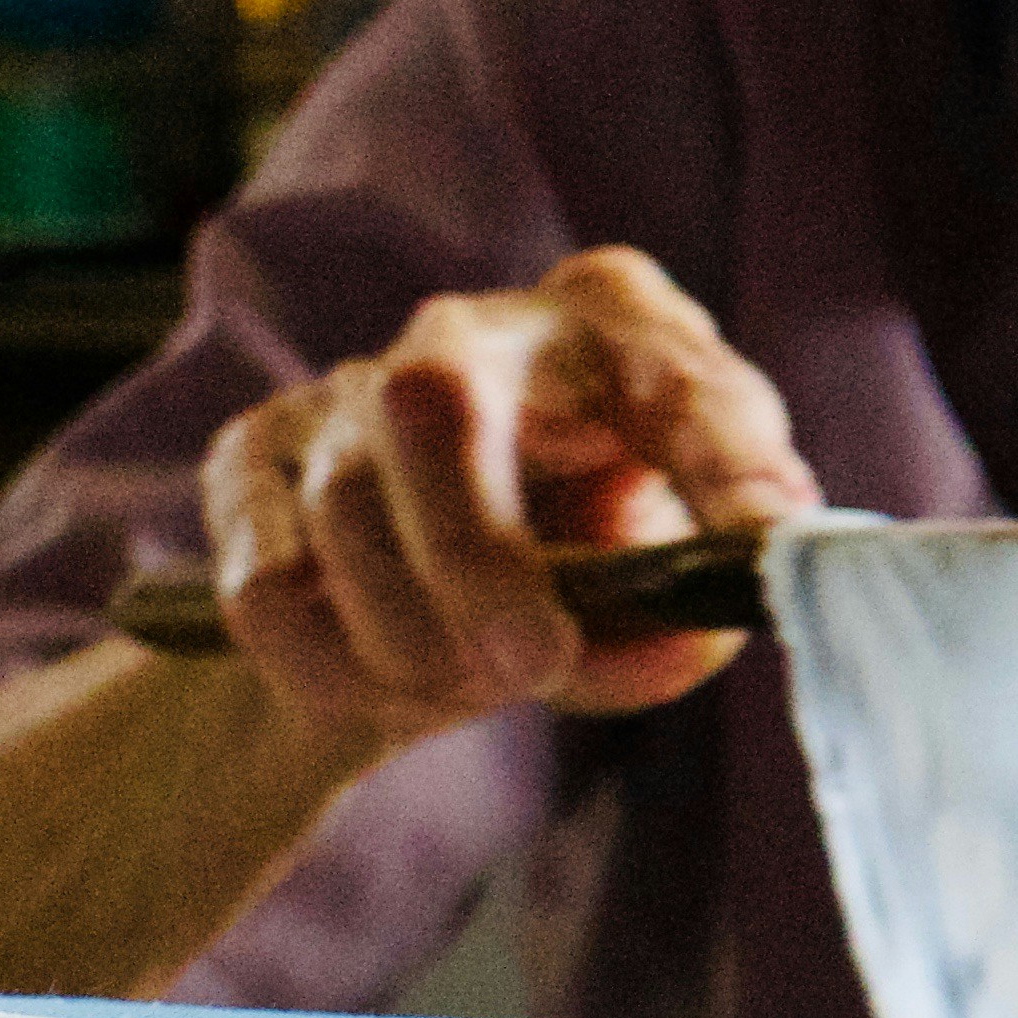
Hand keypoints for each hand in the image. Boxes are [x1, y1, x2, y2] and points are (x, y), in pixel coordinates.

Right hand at [195, 249, 819, 750]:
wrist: (443, 582)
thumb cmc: (590, 545)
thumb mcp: (670, 567)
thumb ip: (694, 600)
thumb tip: (691, 633)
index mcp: (609, 329)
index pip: (674, 367)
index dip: (721, 451)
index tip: (765, 533)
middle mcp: (466, 332)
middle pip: (428, 405)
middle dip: (475, 560)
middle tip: (530, 664)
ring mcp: (344, 390)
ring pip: (338, 514)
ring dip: (409, 642)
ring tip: (469, 688)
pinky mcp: (252, 460)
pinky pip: (264, 585)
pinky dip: (326, 668)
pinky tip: (387, 688)